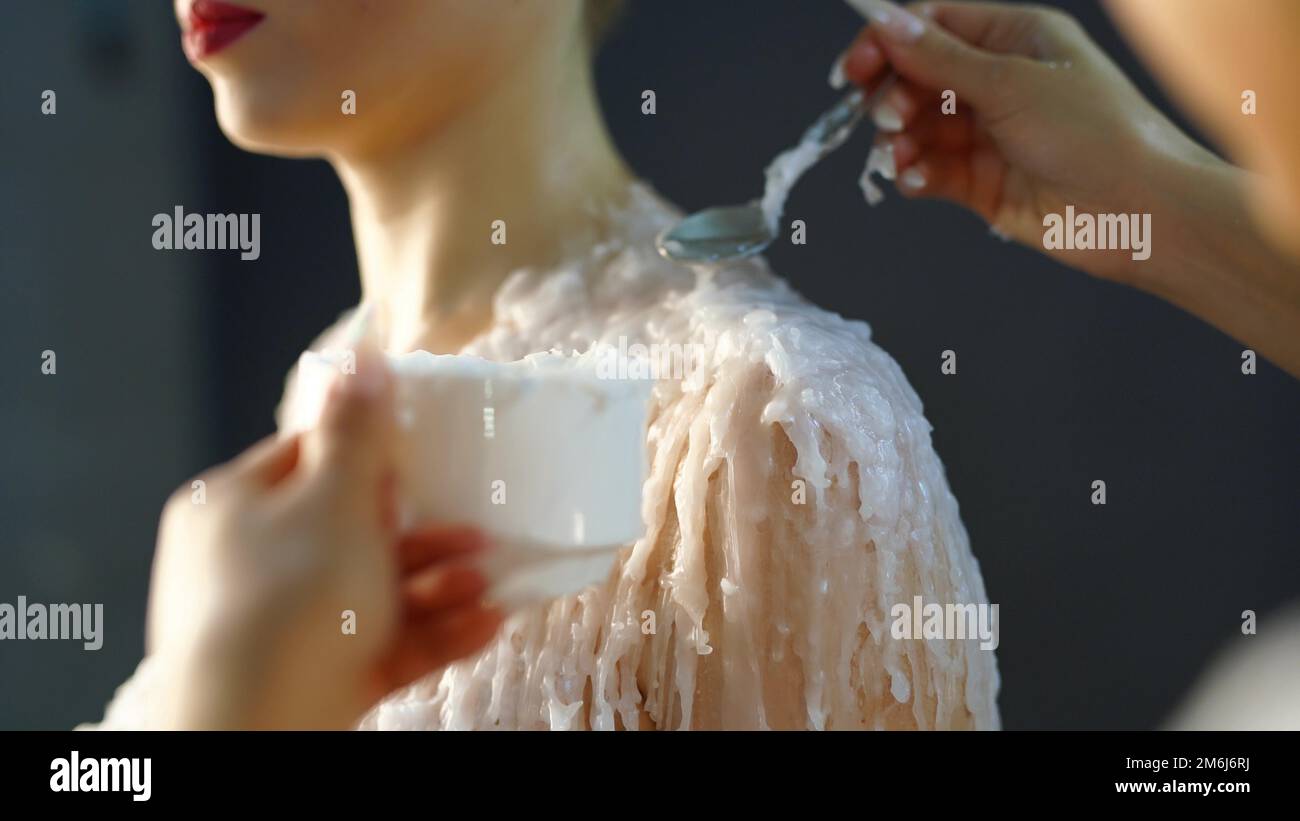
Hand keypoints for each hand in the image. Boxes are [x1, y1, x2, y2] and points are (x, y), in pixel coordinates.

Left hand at [146, 345, 502, 728]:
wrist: (257, 728)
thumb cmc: (288, 603)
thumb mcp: (332, 499)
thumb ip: (356, 430)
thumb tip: (360, 352)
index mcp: (232, 507)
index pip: (305, 461)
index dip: (368, 460)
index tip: (419, 464)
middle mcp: (248, 566)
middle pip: (350, 533)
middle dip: (423, 536)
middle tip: (476, 534)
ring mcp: (279, 628)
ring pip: (372, 593)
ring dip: (439, 584)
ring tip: (487, 583)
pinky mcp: (312, 679)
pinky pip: (378, 643)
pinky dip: (431, 632)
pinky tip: (485, 624)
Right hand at [842, 0, 1299, 376]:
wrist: (1141, 212)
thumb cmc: (1097, 133)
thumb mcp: (1012, 83)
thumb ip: (941, 58)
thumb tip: (886, 22)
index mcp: (1015, 37)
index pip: (934, 24)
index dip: (889, 41)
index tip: (855, 67)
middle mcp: (1000, 82)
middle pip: (917, 76)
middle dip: (892, 95)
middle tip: (889, 116)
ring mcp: (989, 134)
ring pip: (918, 127)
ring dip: (898, 139)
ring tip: (901, 153)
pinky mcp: (982, 183)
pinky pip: (931, 171)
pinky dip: (914, 173)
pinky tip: (915, 179)